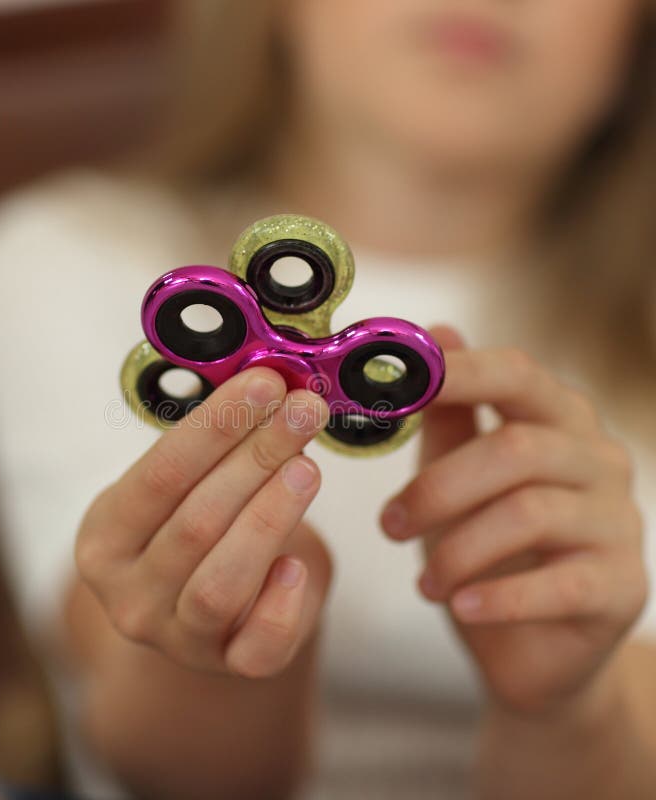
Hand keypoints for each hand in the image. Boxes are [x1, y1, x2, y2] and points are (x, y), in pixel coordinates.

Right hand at [76, 368, 332, 678]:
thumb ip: (212, 447)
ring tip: (308, 467)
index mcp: (105, 538)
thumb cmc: (196, 522)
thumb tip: (271, 385)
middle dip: (257, 458)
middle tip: (304, 411)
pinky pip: (256, 650)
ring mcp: (175, 639)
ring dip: (270, 517)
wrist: (207, 599)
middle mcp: (128, 595)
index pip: (159, 475)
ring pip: (220, 584)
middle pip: (196, 523)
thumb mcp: (183, 486)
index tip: (265, 382)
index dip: (216, 427)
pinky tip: (298, 565)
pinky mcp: (228, 665)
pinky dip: (280, 606)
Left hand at [380, 326, 648, 715]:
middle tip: (389, 524)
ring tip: (425, 583)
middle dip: (437, 488)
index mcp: (557, 420)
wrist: (535, 645)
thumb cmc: (491, 546)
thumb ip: (450, 412)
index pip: (516, 375)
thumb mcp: (460, 473)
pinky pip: (560, 584)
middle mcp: (597, 459)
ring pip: (528, 513)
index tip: (397, 384)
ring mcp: (618, 520)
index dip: (459, 372)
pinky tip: (459, 606)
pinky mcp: (622, 584)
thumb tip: (437, 330)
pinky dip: (499, 598)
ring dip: (457, 550)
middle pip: (515, 449)